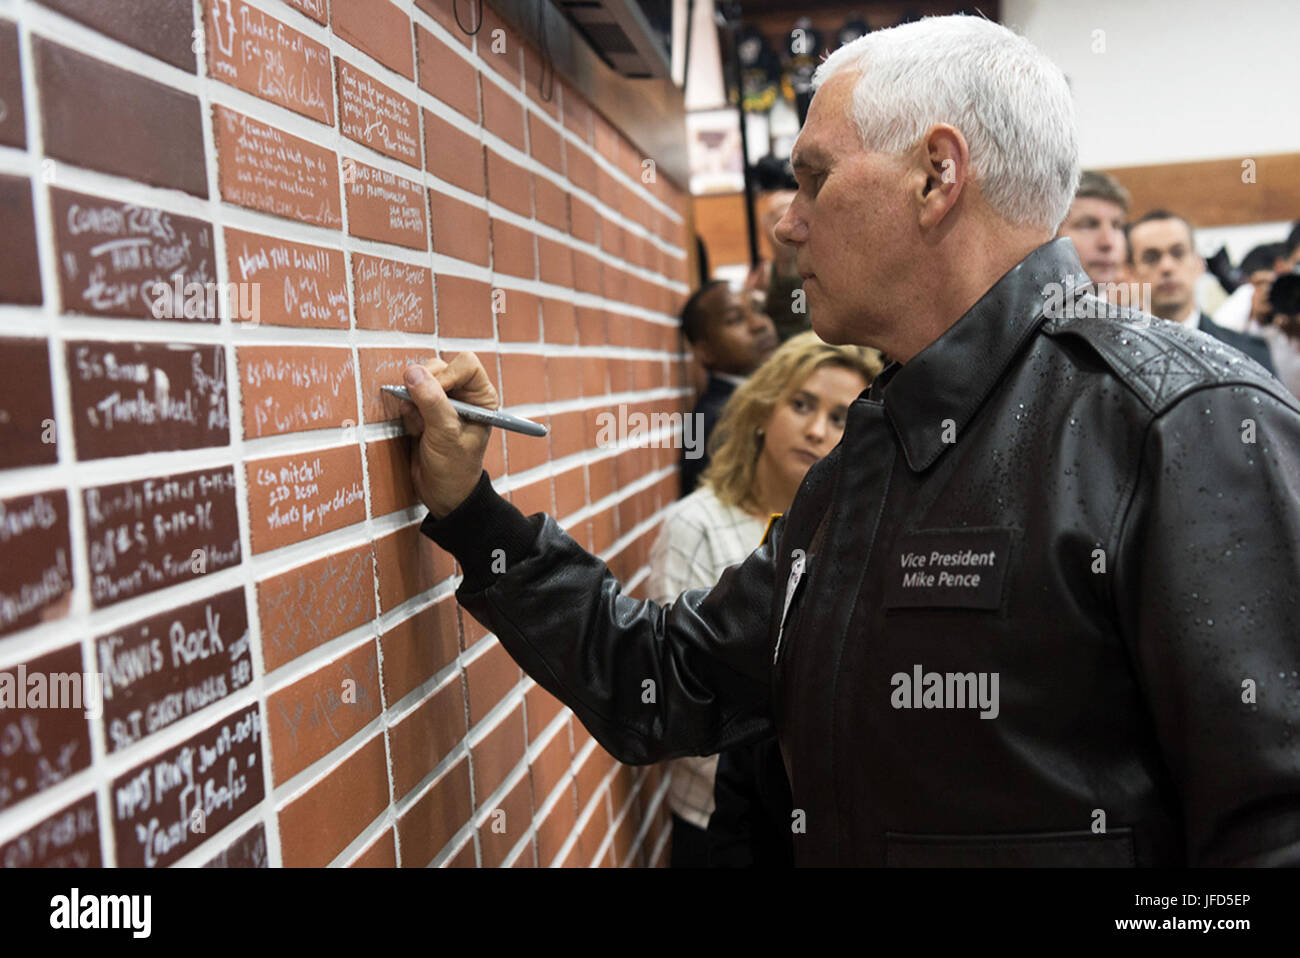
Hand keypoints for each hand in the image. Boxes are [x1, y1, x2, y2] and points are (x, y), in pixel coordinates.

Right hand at [398, 352, 498, 519]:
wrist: (441, 494)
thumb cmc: (455, 468)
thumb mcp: (446, 436)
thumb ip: (432, 403)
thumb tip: (413, 373)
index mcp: (481, 397)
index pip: (465, 364)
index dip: (447, 375)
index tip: (434, 395)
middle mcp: (464, 394)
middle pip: (438, 366)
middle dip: (425, 389)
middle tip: (424, 415)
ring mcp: (442, 401)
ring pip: (419, 380)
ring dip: (414, 402)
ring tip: (422, 427)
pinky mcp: (423, 409)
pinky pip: (408, 396)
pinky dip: (407, 411)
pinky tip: (417, 431)